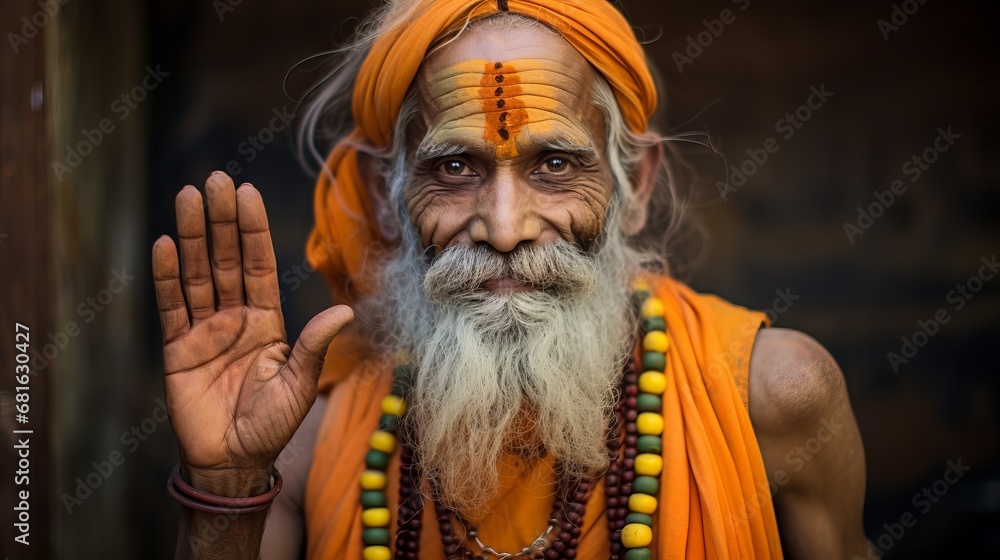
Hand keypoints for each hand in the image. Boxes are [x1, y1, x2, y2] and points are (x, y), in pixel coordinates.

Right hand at [152, 172, 351, 494]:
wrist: (234, 461)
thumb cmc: (272, 425)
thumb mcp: (299, 383)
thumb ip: (315, 345)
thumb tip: (346, 310)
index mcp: (266, 321)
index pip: (259, 265)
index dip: (253, 230)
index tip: (247, 193)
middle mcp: (235, 317)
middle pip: (226, 259)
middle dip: (222, 220)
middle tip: (216, 180)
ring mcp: (204, 330)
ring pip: (197, 274)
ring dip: (191, 236)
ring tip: (188, 196)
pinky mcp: (177, 348)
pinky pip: (172, 306)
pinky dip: (166, 276)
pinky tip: (164, 244)